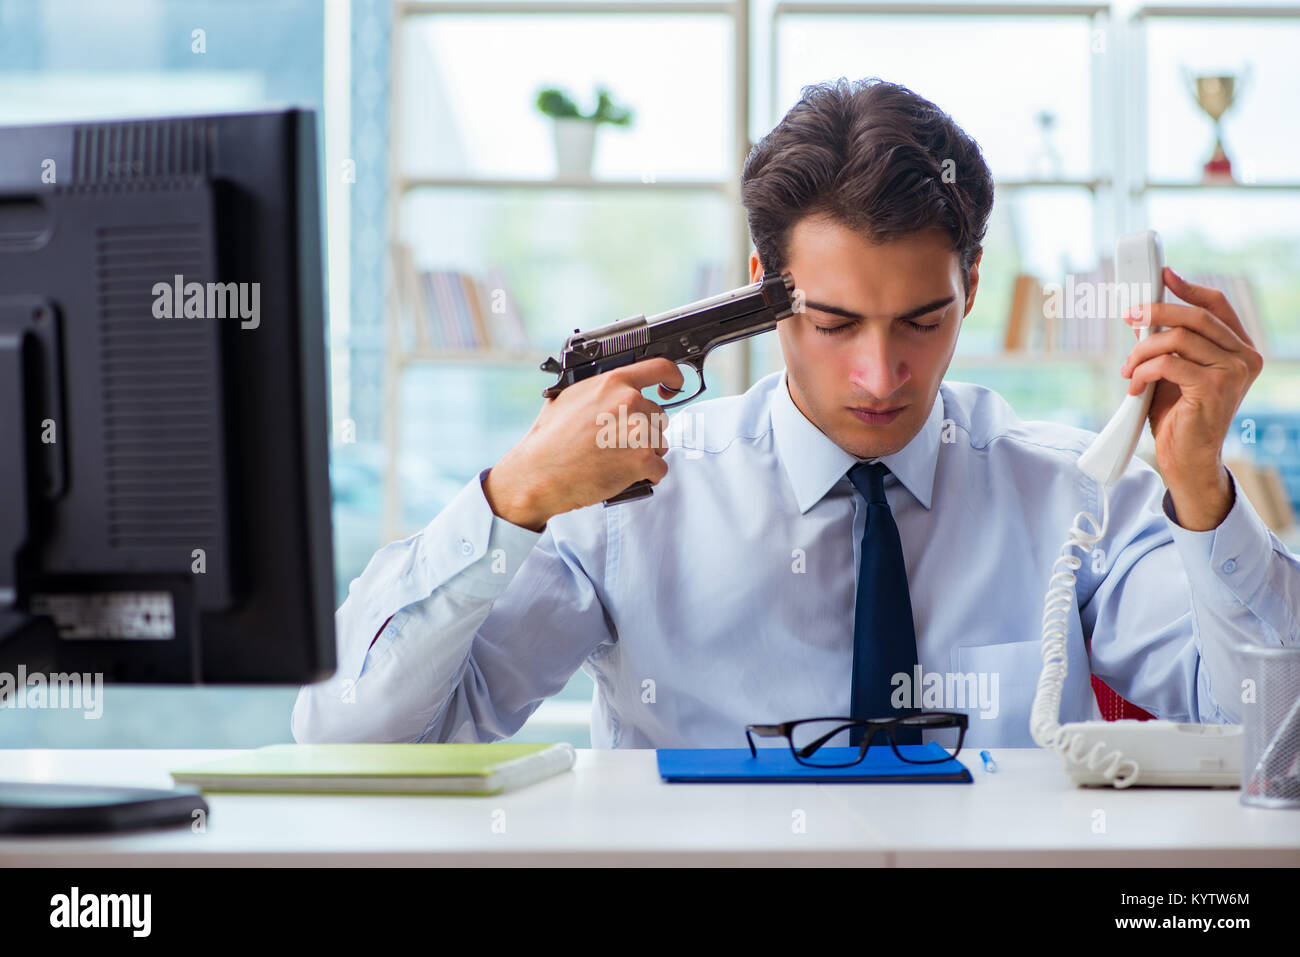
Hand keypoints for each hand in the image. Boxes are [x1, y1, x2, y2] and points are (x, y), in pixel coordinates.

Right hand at [482, 358, 684, 530]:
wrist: (539, 473)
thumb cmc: (548, 440)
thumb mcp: (568, 398)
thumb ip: (599, 390)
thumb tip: (611, 389)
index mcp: (613, 383)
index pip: (659, 369)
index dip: (672, 377)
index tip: (674, 385)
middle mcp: (630, 403)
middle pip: (658, 415)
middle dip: (644, 429)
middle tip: (618, 442)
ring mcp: (639, 432)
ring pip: (660, 443)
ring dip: (645, 453)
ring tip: (615, 459)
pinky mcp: (642, 461)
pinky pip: (659, 468)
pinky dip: (646, 475)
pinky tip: (622, 474)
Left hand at [1119, 266, 1263, 529]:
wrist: (1187, 459)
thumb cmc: (1180, 417)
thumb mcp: (1173, 372)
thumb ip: (1167, 345)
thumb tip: (1141, 316)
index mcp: (1239, 349)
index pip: (1216, 306)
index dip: (1188, 288)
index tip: (1163, 276)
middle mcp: (1243, 357)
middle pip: (1195, 316)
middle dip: (1156, 312)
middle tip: (1130, 317)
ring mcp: (1231, 372)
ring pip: (1177, 338)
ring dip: (1142, 349)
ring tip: (1127, 368)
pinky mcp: (1212, 388)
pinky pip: (1168, 364)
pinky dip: (1143, 370)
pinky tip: (1134, 385)